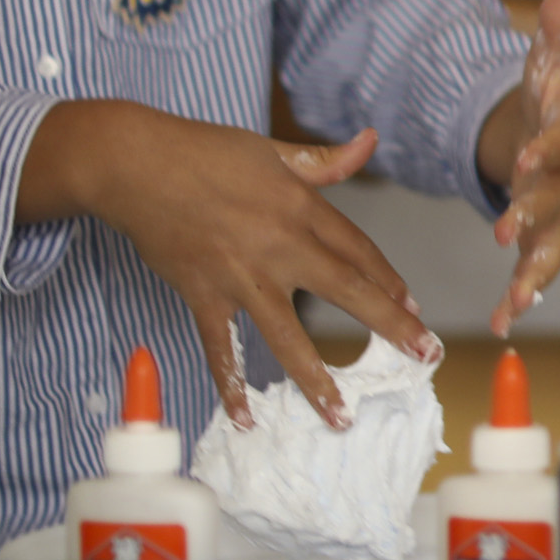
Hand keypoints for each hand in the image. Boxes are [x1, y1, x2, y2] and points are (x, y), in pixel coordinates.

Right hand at [23, 100, 438, 430]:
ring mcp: (241, 276)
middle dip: (389, 325)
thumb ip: (324, 161)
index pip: (359, 250)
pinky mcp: (203, 295)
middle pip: (346, 290)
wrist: (136, 164)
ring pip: (287, 336)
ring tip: (340, 416)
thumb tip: (370, 141)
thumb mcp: (271, 149)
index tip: (413, 306)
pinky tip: (244, 418)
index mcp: (300, 207)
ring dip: (316, 379)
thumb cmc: (204, 151)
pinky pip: (220, 348)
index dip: (389, 280)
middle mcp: (279, 245)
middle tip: (423, 354)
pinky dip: (229, 385)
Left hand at [478, 0, 559, 335]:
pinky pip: (537, 271)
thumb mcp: (552, 51)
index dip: (546, 150)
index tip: (524, 158)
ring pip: (553, 247)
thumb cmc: (556, 90)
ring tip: (511, 304)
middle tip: (504, 232)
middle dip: (532, 217)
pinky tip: (500, 324)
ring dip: (532, 275)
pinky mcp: (546, 237)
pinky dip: (520, 297)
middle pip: (556, 199)